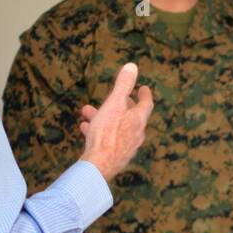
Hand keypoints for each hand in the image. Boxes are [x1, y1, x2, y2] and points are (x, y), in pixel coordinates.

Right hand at [78, 62, 153, 182]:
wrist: (98, 165)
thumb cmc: (106, 133)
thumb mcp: (114, 104)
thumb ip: (123, 85)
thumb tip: (132, 66)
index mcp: (138, 120)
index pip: (146, 104)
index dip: (144, 94)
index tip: (143, 88)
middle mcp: (136, 135)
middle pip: (132, 117)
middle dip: (122, 105)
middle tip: (118, 99)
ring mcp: (126, 147)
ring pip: (117, 128)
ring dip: (105, 118)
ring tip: (89, 112)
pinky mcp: (115, 157)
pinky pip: (108, 140)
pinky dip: (99, 132)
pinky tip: (85, 129)